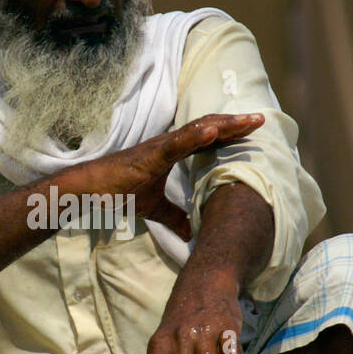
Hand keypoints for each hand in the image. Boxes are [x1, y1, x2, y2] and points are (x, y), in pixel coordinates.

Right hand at [66, 114, 263, 241]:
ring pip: (197, 129)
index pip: (207, 137)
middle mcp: (169, 143)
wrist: (91, 188)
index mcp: (172, 152)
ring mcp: (160, 146)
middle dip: (235, 123)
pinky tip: (214, 130)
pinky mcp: (149, 154)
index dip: (230, 131)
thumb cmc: (118, 191)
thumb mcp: (154, 208)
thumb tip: (191, 234)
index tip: (253, 129)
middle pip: (208, 127)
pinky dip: (196, 136)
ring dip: (224, 124)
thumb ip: (174, 217)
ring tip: (246, 121)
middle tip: (261, 119)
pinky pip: (176, 143)